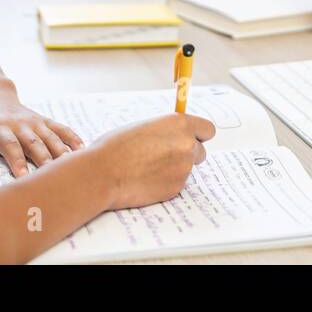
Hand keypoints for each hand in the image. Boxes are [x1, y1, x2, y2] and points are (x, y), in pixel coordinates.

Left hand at [0, 80, 84, 187]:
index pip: (8, 145)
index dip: (17, 160)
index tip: (24, 177)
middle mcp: (18, 123)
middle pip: (34, 143)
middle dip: (45, 161)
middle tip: (54, 180)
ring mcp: (33, 121)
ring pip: (51, 137)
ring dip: (62, 153)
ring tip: (73, 169)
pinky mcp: (43, 120)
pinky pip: (60, 128)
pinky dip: (72, 138)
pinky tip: (84, 150)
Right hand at [89, 113, 215, 209]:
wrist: (104, 173)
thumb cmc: (116, 146)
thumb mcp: (145, 126)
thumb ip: (167, 130)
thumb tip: (175, 135)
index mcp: (179, 124)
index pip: (208, 129)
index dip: (199, 135)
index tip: (192, 138)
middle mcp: (187, 145)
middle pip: (201, 151)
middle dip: (187, 154)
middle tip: (166, 156)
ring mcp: (183, 168)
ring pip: (187, 168)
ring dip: (175, 168)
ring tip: (149, 168)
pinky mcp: (176, 187)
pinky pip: (177, 183)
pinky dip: (166, 182)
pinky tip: (147, 179)